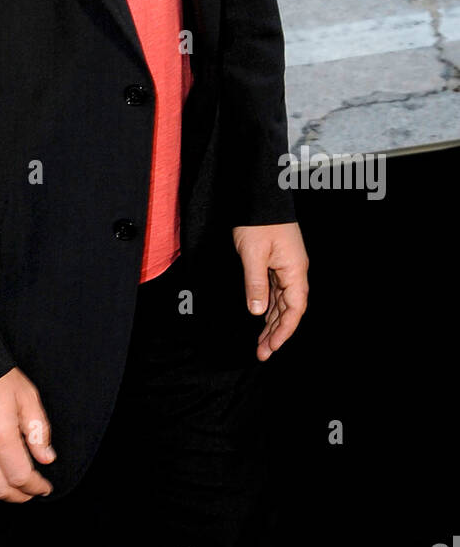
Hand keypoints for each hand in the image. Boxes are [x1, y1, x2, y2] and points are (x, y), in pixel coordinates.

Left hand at [232, 222, 308, 361]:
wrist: (260, 194)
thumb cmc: (258, 220)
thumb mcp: (252, 254)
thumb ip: (255, 284)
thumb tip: (256, 311)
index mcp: (295, 270)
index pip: (294, 310)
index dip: (284, 331)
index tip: (272, 348)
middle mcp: (295, 271)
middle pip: (290, 309)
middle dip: (276, 333)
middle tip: (262, 353)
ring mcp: (287, 266)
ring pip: (283, 301)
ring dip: (272, 322)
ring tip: (261, 342)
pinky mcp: (278, 261)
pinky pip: (276, 290)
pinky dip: (269, 306)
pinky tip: (262, 317)